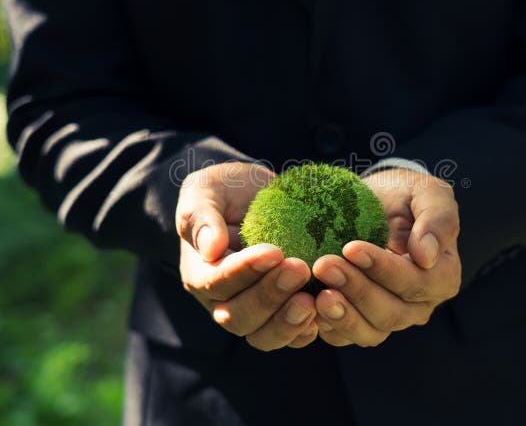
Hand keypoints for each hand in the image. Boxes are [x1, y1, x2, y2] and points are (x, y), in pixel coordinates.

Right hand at [176, 162, 318, 350]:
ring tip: (313, 301)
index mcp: (199, 272)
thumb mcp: (207, 189)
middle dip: (270, 296)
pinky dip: (306, 330)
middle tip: (300, 268)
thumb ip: (201, 216)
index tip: (274, 251)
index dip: (244, 271)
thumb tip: (210, 248)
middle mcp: (222, 301)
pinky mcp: (279, 315)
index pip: (216, 282)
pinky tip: (326, 312)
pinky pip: (291, 336)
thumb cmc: (227, 190)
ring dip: (288, 322)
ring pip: (263, 336)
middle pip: (238, 316)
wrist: (256, 198)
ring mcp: (252, 313)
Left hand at [312, 168, 460, 346]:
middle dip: (356, 289)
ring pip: (370, 332)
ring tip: (317, 296)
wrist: (377, 203)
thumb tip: (427, 256)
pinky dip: (329, 327)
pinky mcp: (362, 322)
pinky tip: (310, 309)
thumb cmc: (407, 196)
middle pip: (391, 312)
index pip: (415, 282)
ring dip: (342, 315)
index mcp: (442, 276)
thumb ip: (438, 220)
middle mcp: (419, 305)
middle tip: (324, 265)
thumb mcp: (429, 193)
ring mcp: (390, 317)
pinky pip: (347, 337)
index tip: (351, 248)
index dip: (383, 269)